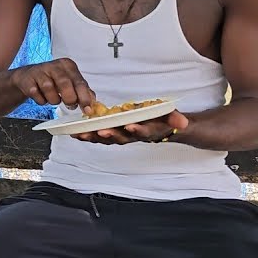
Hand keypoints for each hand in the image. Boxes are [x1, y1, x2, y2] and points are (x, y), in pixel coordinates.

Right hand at [10, 58, 96, 108]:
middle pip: (65, 84)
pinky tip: (42, 96)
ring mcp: (40, 71)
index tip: (87, 109)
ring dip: (53, 100)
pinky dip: (41, 100)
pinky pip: (36, 94)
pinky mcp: (28, 79)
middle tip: (70, 105)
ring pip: (49, 89)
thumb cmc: (52, 80)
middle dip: (69, 98)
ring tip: (53, 98)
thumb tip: (93, 102)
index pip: (80, 82)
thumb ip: (82, 90)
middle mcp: (55, 66)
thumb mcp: (69, 82)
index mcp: (68, 65)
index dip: (84, 97)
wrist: (27, 77)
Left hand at [73, 110, 188, 144]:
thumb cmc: (164, 120)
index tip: (130, 126)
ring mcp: (121, 136)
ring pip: (107, 139)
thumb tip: (183, 122)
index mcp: (147, 131)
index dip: (137, 130)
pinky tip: (75, 133)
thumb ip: (176, 119)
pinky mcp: (112, 134)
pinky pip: (98, 136)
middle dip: (110, 135)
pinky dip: (87, 135)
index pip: (143, 132)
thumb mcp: (172, 117)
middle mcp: (132, 136)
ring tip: (81, 134)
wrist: (161, 128)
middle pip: (120, 138)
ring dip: (94, 137)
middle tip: (100, 131)